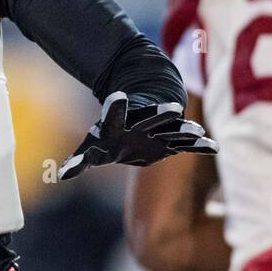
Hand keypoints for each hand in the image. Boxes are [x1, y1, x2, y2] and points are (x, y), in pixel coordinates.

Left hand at [60, 91, 217, 178]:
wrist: (138, 116)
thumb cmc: (110, 137)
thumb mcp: (95, 148)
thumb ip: (80, 161)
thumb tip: (60, 174)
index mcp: (119, 125)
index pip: (115, 116)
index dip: (116, 108)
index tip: (118, 96)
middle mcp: (141, 124)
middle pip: (151, 119)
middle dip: (159, 115)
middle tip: (171, 108)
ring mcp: (159, 129)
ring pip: (172, 128)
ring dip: (183, 130)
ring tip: (196, 132)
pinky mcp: (173, 139)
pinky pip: (187, 143)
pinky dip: (198, 145)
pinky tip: (211, 146)